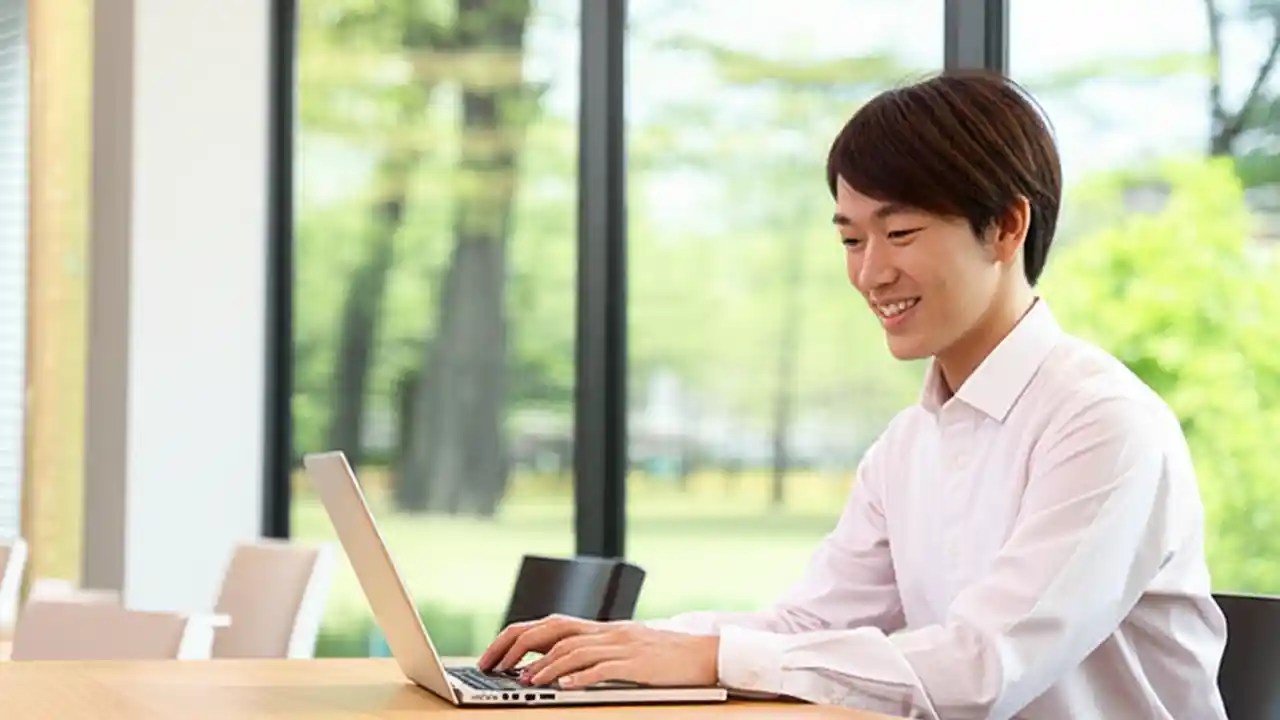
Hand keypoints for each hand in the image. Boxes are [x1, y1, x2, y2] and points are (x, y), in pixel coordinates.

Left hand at [476, 614, 719, 688]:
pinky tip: (565, 688)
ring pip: (574, 650)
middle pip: (553, 629)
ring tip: (528, 680)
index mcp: (599, 628)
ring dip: (546, 666)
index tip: (494, 656)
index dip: (517, 636)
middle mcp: (606, 632)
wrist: (704, 655)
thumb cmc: (662, 657)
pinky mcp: (638, 664)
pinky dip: (581, 678)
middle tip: (497, 667)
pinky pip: (604, 668)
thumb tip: (551, 662)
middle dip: (519, 646)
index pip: (548, 624)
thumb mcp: (622, 649)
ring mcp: (622, 645)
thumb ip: (592, 651)